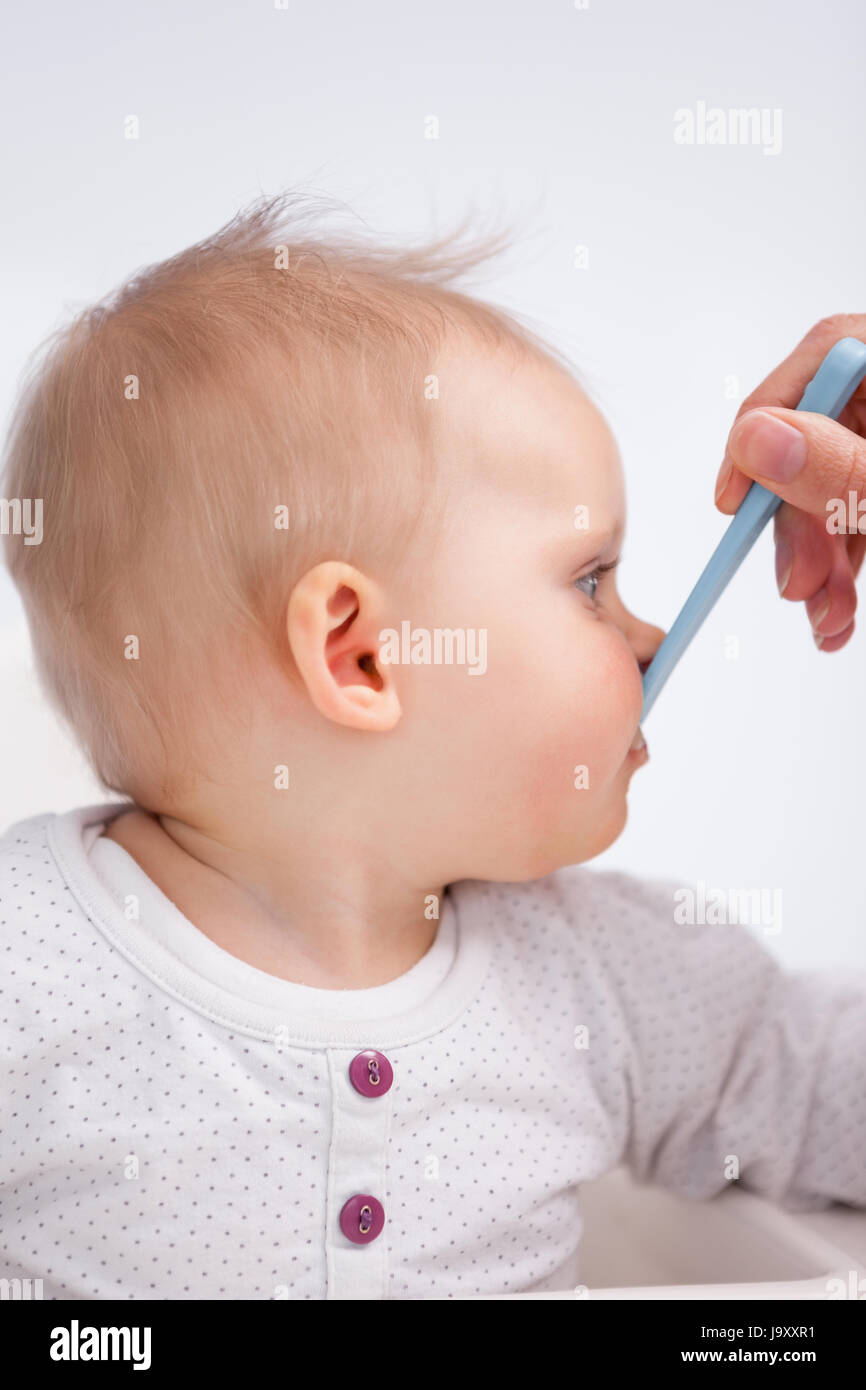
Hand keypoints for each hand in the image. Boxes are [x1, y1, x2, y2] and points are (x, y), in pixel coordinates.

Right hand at [714, 315, 865, 650]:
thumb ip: (842, 466)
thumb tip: (756, 439)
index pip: (820, 364)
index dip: (765, 431)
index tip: (733, 501)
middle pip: (823, 438)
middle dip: (801, 525)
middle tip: (797, 588)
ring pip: (840, 485)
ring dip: (823, 563)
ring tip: (828, 620)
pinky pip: (863, 509)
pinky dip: (850, 563)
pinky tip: (842, 611)